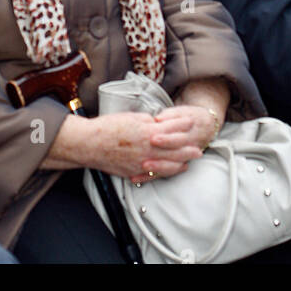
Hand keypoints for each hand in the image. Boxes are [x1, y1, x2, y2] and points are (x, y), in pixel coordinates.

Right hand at [46, 110, 204, 181]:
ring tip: (190, 161)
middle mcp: (147, 149)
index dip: (183, 125)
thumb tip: (158, 124)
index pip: (171, 128)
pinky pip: (155, 173)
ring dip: (181, 162)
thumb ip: (147, 121)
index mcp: (147, 132)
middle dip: (188, 148)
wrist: (90, 144)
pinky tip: (171, 170)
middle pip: (174, 149)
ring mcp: (142, 162)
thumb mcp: (130, 117)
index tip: (192, 122)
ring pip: (167, 164)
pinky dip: (166, 171)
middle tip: (199, 148)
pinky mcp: (135, 171)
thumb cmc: (107, 127)